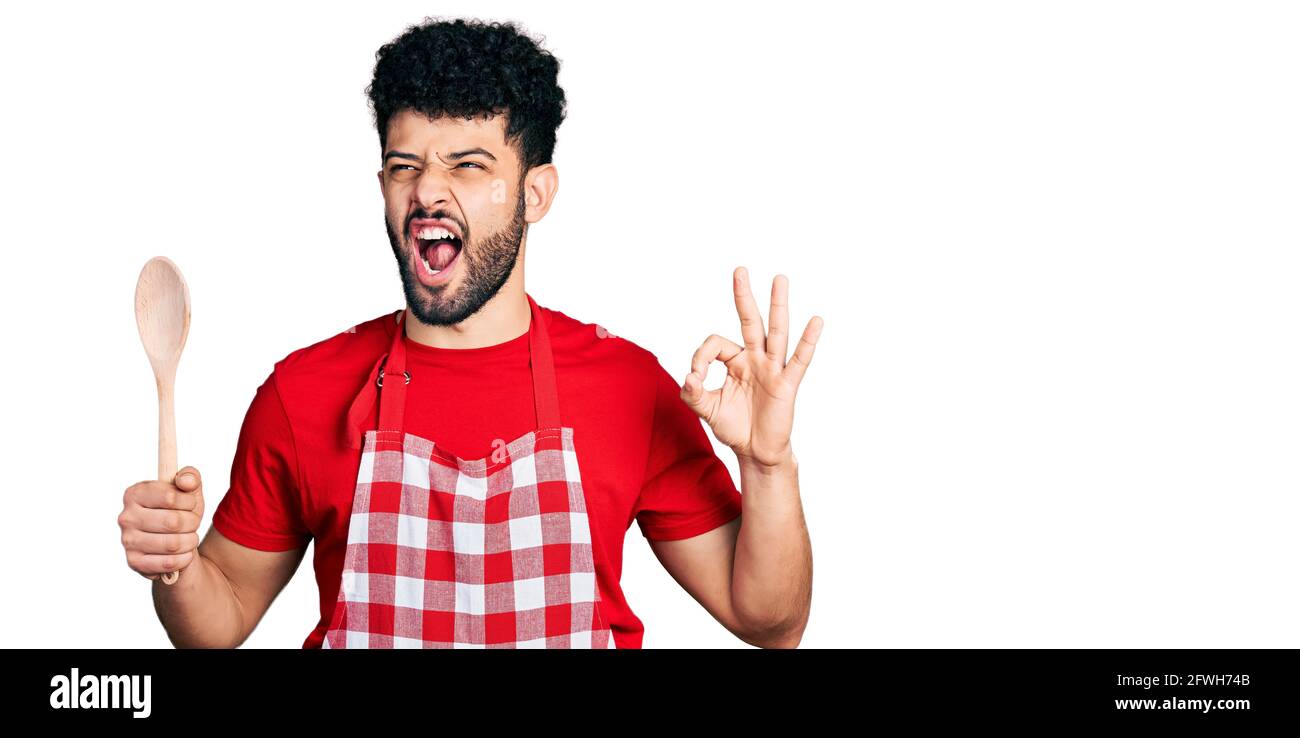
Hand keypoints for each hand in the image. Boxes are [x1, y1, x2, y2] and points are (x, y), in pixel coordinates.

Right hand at [119, 466, 204, 581]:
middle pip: (173, 522)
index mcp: (136, 493)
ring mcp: (128, 540)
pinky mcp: (134, 562)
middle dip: (192, 523)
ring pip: (173, 544)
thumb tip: (186, 481)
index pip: (170, 497)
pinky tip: (184, 554)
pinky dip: (184, 558)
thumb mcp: (189, 492)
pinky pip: (169, 563)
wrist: (178, 544)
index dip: (188, 502)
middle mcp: (127, 517)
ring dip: (190, 541)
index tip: (189, 504)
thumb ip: (190, 478)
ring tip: (189, 538)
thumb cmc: (181, 513)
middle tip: (192, 523)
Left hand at [681, 267, 822, 467]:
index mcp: (734, 361)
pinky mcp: (786, 384)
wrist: (756, 452)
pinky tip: (816, 321)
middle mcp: (754, 359)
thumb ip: (693, 393)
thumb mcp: (706, 410)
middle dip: (744, 296)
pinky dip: (808, 341)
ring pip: (775, 331)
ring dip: (777, 305)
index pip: (715, 344)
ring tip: (779, 278)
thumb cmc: (734, 427)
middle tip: (739, 270)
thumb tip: (688, 377)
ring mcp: (772, 369)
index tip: (694, 378)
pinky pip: (798, 360)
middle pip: (749, 321)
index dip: (700, 357)